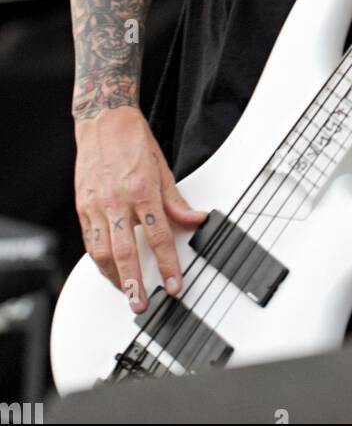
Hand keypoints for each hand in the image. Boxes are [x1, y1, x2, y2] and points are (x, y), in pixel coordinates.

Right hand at [74, 105, 207, 312]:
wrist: (104, 120)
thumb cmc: (133, 140)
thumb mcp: (163, 167)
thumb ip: (176, 201)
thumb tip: (194, 220)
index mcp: (142, 190)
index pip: (158, 236)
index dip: (168, 264)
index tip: (174, 285)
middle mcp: (117, 200)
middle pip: (125, 252)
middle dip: (133, 283)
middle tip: (141, 304)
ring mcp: (96, 204)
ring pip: (101, 251)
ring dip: (113, 277)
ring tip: (124, 292)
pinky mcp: (82, 205)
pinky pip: (89, 240)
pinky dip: (98, 259)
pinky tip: (107, 268)